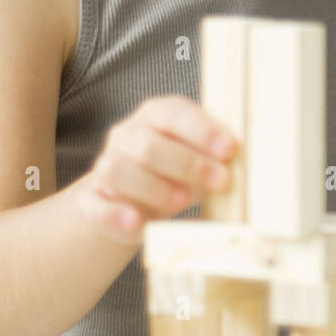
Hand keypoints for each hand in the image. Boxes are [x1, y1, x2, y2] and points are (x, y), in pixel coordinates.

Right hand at [74, 95, 237, 245]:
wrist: (131, 204)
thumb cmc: (178, 175)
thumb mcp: (199, 160)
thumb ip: (216, 159)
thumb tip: (244, 169)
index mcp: (156, 116)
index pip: (174, 112)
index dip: (202, 130)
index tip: (230, 150)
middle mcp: (127, 135)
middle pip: (148, 144)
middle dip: (188, 164)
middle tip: (221, 182)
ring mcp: (105, 166)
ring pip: (117, 170)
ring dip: (153, 188)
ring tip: (183, 203)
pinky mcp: (90, 201)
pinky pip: (93, 205)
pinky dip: (114, 214)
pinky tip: (137, 222)